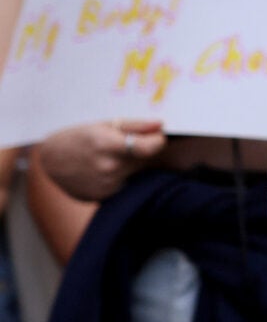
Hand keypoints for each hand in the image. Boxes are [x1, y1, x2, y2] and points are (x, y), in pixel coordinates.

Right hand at [37, 120, 165, 202]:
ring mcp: (105, 186)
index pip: (150, 148)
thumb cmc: (79, 137)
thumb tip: (161, 125)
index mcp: (107, 145)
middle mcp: (107, 168)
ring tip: (112, 158)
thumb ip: (135, 125)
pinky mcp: (102, 197)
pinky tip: (105, 171)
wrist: (50, 160)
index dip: (157, 142)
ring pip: (135, 175)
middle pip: (145, 161)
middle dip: (143, 153)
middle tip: (128, 146)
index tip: (155, 137)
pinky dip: (121, 179)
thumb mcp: (104, 124)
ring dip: (131, 167)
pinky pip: (123, 186)